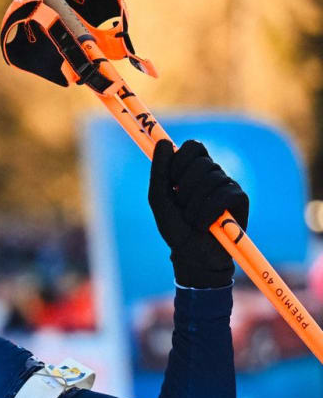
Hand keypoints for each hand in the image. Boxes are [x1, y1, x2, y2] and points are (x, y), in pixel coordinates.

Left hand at [149, 139, 247, 287]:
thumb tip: (163, 141)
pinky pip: (223, 196)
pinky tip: (204, 225)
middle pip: (201, 161)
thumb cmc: (176, 228)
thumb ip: (159, 172)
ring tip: (192, 220)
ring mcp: (227, 185)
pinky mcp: (240, 199)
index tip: (171, 180)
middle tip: (181, 205)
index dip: (180, 159)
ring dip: (193, 205)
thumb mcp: (160, 200)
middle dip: (184, 187)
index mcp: (193, 171)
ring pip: (211, 179)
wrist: (193, 256)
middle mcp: (212, 174)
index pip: (193, 146)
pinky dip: (206, 214)